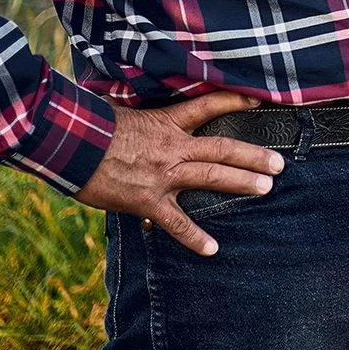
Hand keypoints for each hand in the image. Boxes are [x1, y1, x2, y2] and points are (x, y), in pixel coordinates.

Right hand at [75, 91, 283, 256]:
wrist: (69, 145)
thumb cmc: (91, 124)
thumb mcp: (123, 111)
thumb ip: (143, 117)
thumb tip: (140, 108)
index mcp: (167, 122)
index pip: (208, 106)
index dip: (235, 101)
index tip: (259, 101)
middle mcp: (173, 148)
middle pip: (223, 148)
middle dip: (254, 156)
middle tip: (279, 163)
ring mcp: (163, 175)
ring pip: (212, 177)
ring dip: (242, 183)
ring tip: (267, 188)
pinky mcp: (148, 201)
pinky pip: (177, 223)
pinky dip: (195, 237)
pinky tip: (212, 249)